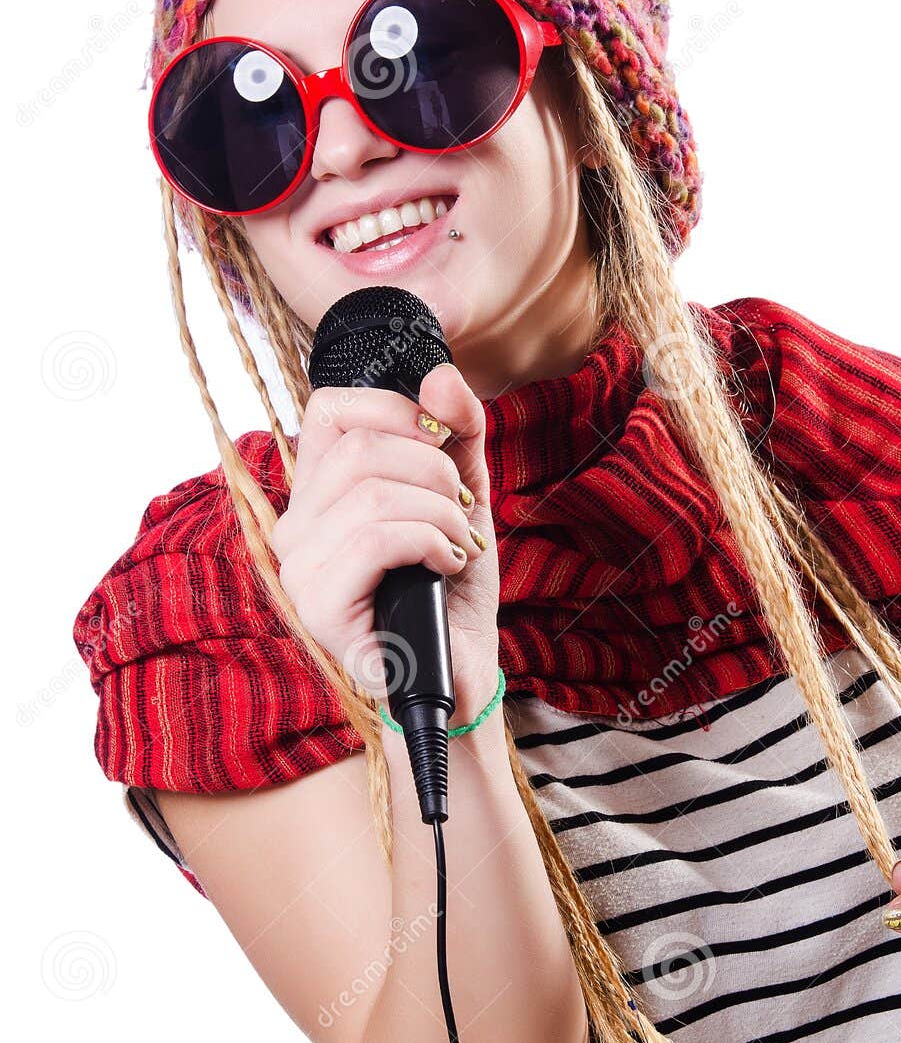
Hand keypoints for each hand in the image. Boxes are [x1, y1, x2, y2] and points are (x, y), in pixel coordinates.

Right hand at [271, 361, 500, 727]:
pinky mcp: (319, 607)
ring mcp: (299, 569)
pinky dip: (431, 541)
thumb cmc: (451, 585)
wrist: (460, 667)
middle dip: (434, 469)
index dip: (396, 409)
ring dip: (441, 512)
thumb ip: (458, 432)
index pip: (330, 408)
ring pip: (372, 492)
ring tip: (459, 544)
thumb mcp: (464, 494)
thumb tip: (441, 374)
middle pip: (359, 446)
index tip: (443, 445)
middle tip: (461, 511)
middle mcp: (295, 526)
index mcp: (318, 493)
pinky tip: (447, 565)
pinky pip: (376, 538)